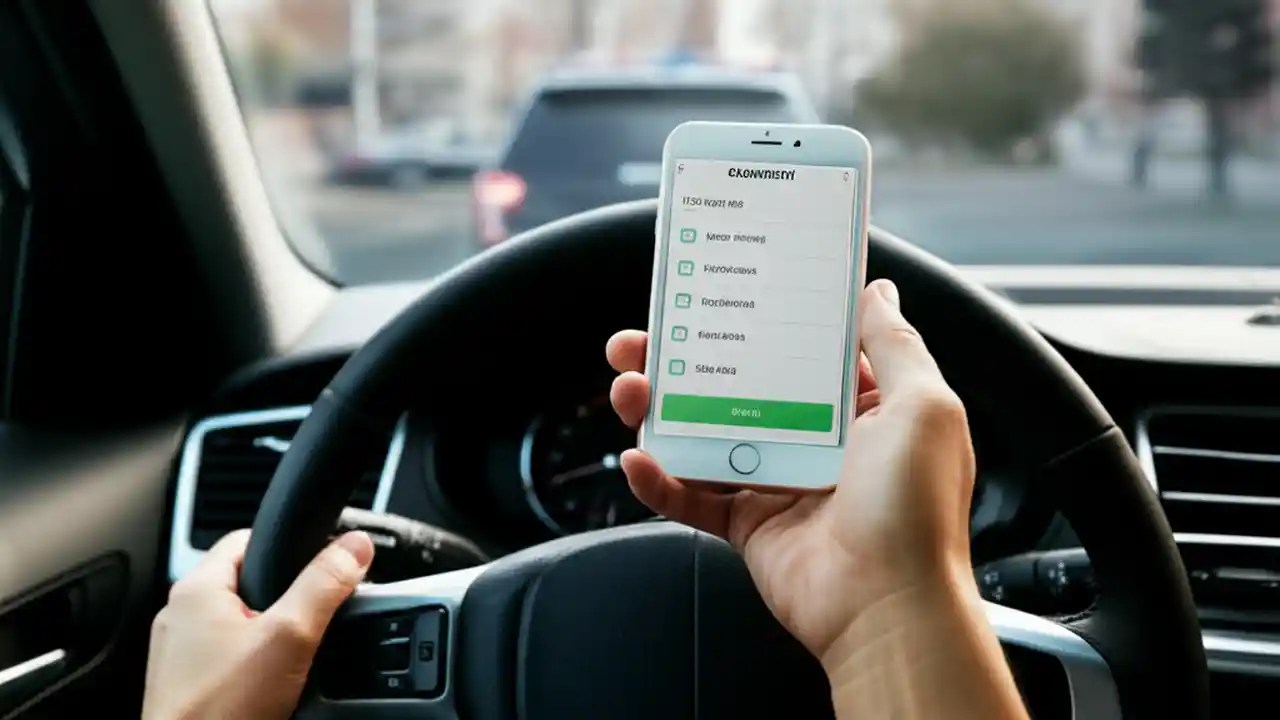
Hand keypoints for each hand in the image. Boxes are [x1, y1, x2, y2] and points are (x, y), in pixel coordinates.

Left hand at [143, 530, 374, 719]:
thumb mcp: (290, 637)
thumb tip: (355, 546)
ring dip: (270, 633)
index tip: (322, 568)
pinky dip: (253, 661)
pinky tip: (270, 683)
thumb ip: (324, 585)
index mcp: (196, 589)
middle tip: (310, 623)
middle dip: (286, 599)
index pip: (250, 538)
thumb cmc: (221, 711)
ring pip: (240, 621)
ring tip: (291, 657)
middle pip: (250, 581)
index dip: (293, 548)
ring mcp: (180, 652)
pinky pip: (229, 654)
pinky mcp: (188, 683)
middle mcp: (180, 615)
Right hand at [606, 279, 977, 663]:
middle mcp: (818, 440)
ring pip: (706, 434)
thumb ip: (895, 344)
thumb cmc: (915, 508)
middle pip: (737, 386)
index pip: (799, 348)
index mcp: (863, 407)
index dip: (758, 317)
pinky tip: (639, 459)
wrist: (888, 608)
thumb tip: (876, 290)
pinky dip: (660, 480)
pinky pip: (693, 496)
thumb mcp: (923, 406)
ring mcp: (779, 483)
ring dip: (660, 410)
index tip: (717, 288)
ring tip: (627, 390)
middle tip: (641, 341)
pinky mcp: (749, 525)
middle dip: (685, 360)